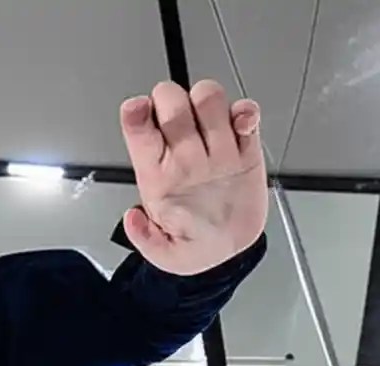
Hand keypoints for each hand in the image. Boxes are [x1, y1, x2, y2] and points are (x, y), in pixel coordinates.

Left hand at [120, 80, 267, 275]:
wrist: (230, 246)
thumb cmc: (194, 244)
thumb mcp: (166, 254)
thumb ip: (146, 240)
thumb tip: (133, 218)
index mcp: (156, 173)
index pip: (137, 127)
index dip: (136, 113)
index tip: (140, 111)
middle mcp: (182, 153)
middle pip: (172, 101)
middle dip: (177, 104)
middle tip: (188, 130)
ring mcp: (212, 145)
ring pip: (206, 98)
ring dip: (212, 106)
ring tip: (217, 133)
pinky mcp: (243, 145)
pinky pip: (244, 112)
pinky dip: (246, 112)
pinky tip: (242, 129)